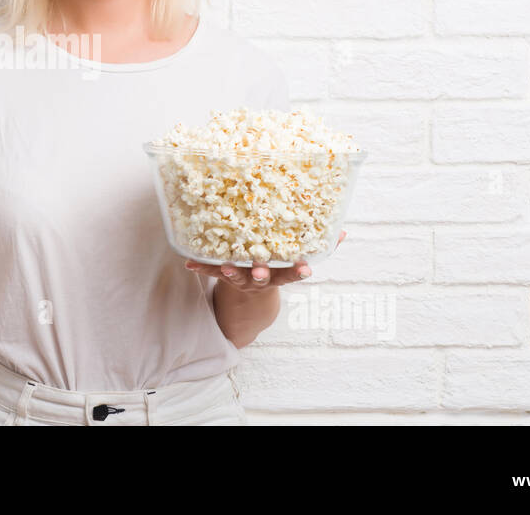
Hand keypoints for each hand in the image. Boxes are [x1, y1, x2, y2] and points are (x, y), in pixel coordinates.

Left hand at [184, 230, 346, 292]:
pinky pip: (211, 271)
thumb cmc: (277, 270)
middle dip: (262, 274)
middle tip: (260, 271)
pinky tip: (187, 262)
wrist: (250, 299)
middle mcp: (261, 279)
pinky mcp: (224, 276)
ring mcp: (242, 280)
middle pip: (263, 279)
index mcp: (280, 275)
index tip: (305, 269)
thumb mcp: (296, 262)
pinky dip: (200, 267)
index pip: (293, 274)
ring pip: (236, 277)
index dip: (299, 271)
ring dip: (230, 271)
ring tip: (225, 266)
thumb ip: (320, 247)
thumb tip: (342, 231)